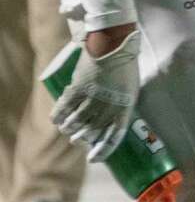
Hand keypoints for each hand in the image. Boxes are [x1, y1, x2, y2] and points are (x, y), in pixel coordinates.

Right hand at [51, 29, 140, 161]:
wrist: (114, 44)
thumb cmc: (126, 66)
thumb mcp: (131, 87)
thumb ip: (121, 105)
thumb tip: (111, 121)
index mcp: (125, 106)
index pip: (115, 136)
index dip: (103, 150)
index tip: (93, 158)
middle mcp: (108, 106)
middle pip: (92, 130)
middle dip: (83, 138)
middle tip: (77, 139)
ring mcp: (92, 98)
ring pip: (76, 122)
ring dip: (70, 128)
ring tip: (67, 129)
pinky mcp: (78, 89)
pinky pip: (64, 108)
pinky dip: (58, 116)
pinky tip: (56, 119)